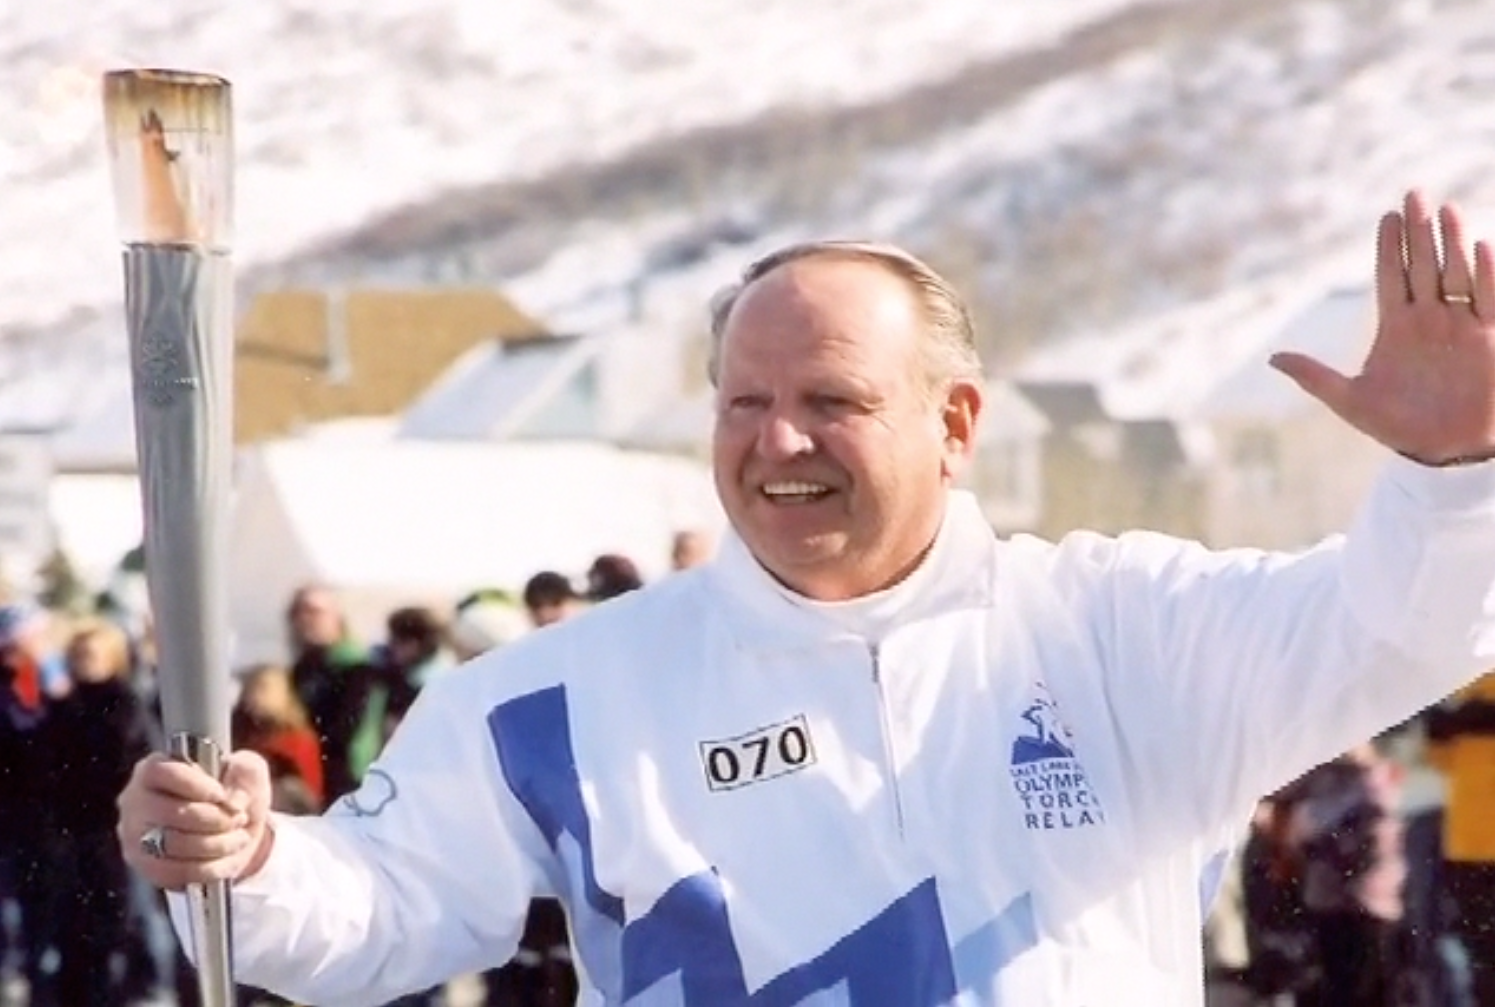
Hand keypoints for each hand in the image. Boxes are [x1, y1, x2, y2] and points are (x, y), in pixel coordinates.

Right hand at [116, 750, 273, 889]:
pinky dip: (209, 868)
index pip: (162, 772)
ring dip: (217, 843)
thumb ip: (245, 770)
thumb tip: (234, 800)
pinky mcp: (145, 867)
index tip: (221, 794)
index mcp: (154, 768)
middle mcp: (136, 801)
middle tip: (239, 818)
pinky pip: (176, 872)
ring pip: (175, 844)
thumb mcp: (246, 770)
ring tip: (239, 836)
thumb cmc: (233, 791)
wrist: (231, 829)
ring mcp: (135, 836)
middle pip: (172, 812)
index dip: (195, 785)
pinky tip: (227, 858)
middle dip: (216, 818)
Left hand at [1271, 190, 1494, 463]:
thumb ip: (1315, 377)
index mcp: (1396, 327)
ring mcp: (1461, 326)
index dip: (1389, 247)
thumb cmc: (1399, 427)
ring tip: (1445, 209)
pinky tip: (1482, 248)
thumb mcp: (1350, 402)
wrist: (1446, 451)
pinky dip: (1488, 275)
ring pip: (1455, 274)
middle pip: (1422, 266)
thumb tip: (1272, 358)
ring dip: (1452, 243)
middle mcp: (1429, 319)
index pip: (1391, 277)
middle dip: (1418, 232)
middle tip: (1413, 194)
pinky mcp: (1489, 338)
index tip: (1386, 215)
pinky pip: (1490, 300)